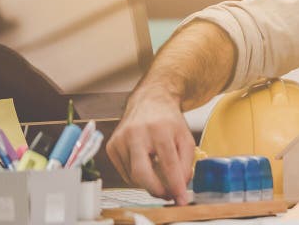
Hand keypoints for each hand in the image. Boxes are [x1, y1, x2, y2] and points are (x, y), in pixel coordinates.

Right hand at [106, 87, 195, 204]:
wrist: (150, 101)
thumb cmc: (168, 120)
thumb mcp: (185, 137)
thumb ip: (187, 162)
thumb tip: (180, 186)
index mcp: (159, 128)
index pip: (167, 163)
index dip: (175, 185)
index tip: (181, 198)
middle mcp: (137, 133)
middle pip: (142, 173)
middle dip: (156, 190)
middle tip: (168, 195)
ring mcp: (121, 139)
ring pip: (134, 176)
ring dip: (149, 180)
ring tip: (158, 168)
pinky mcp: (112, 146)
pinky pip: (125, 173)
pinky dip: (138, 175)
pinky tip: (145, 162)